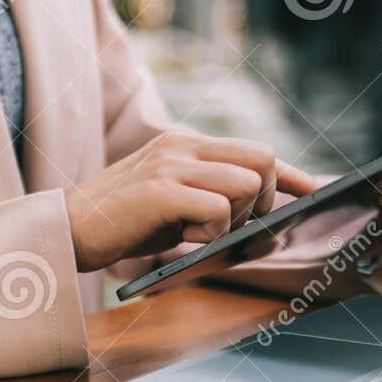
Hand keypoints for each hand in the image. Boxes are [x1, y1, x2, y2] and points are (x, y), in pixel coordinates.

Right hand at [63, 129, 316, 272]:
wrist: (68, 230)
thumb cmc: (123, 222)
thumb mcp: (174, 200)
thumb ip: (210, 194)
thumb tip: (261, 209)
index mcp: (186, 143)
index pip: (255, 150)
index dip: (290, 174)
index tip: (313, 190)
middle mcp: (182, 146)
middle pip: (262, 159)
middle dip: (265, 199)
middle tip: (235, 225)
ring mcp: (171, 165)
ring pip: (246, 185)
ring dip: (234, 220)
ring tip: (198, 232)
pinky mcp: (161, 191)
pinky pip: (218, 209)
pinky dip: (211, 233)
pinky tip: (183, 238)